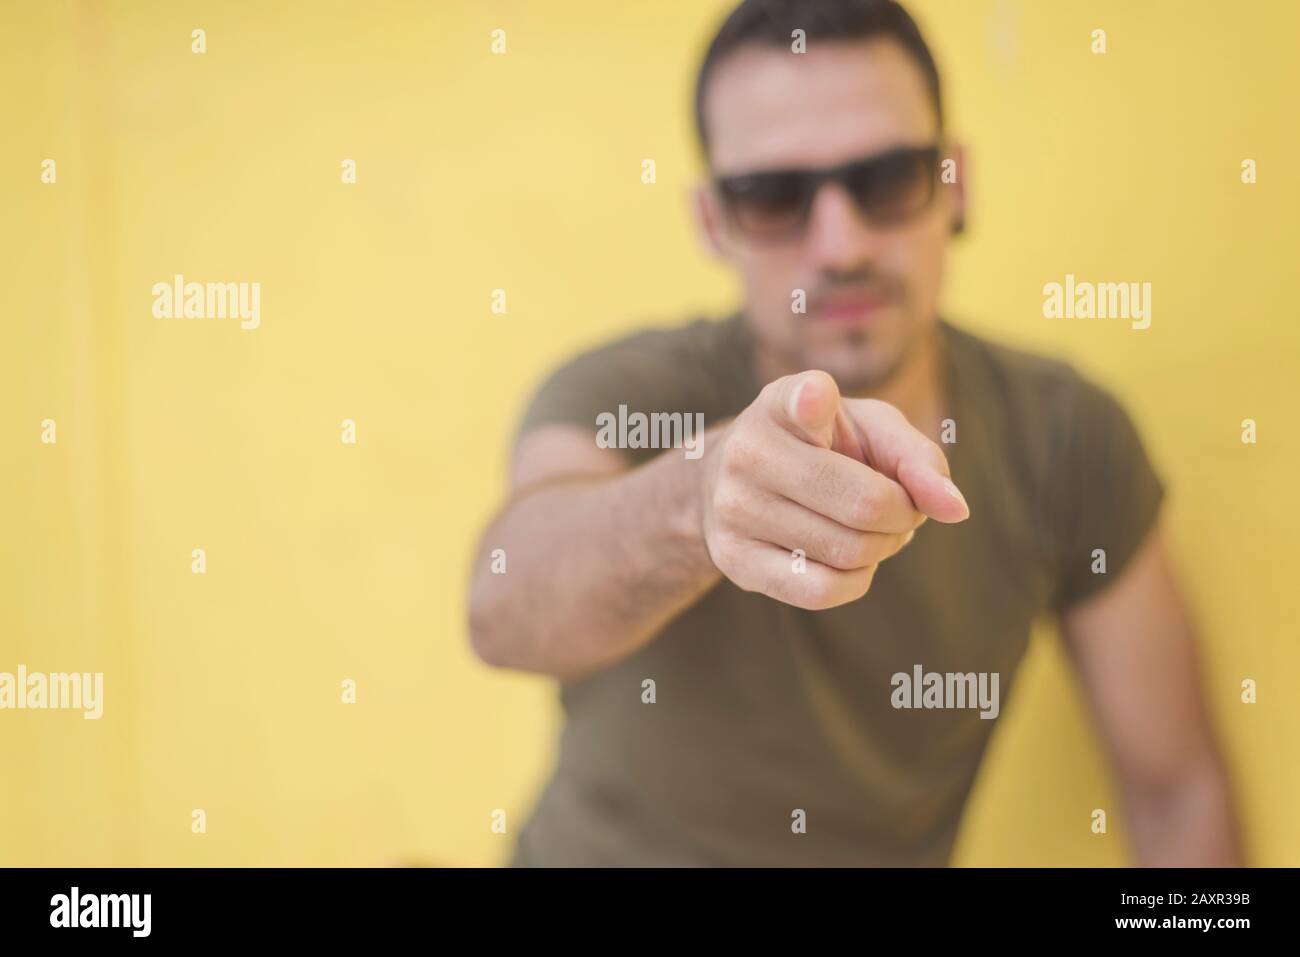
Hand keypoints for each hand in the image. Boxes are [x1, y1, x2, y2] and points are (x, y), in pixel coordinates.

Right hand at [699, 369, 968, 608]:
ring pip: (847, 551)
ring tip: (871, 529)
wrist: (736, 481)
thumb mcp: (871, 432)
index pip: (800, 400)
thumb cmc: (822, 448)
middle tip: (900, 508)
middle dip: (903, 514)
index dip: (813, 402)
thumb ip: (918, 459)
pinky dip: (856, 579)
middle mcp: (748, 451)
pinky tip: (850, 559)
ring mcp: (733, 508)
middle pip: (865, 504)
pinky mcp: (733, 559)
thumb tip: (954, 510)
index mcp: (783, 403)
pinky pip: (821, 590)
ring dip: (882, 547)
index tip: (818, 398)